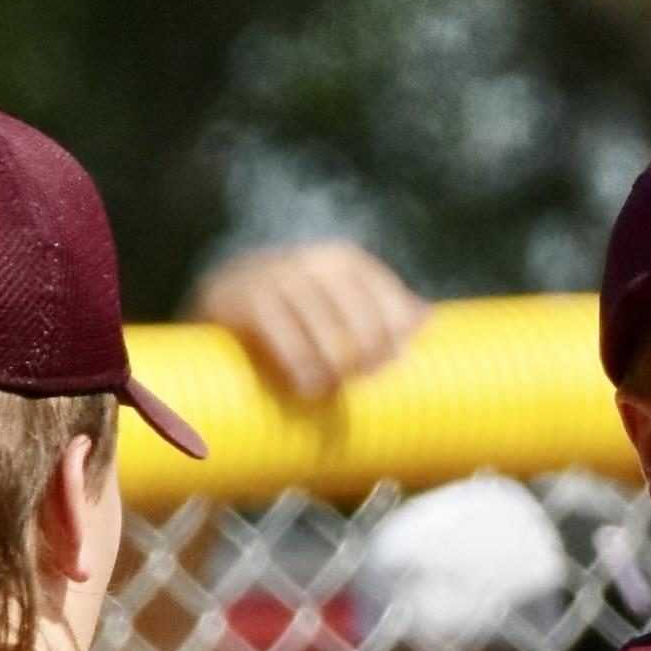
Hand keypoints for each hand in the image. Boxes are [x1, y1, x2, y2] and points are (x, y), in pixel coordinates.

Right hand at [192, 238, 430, 404]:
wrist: (222, 292)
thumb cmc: (296, 304)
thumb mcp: (338, 297)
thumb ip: (381, 306)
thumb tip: (429, 318)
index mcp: (342, 260)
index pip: (384, 295)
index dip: (394, 330)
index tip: (397, 359)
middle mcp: (312, 261)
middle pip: (358, 315)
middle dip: (368, 352)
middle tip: (366, 379)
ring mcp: (277, 277)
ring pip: (323, 328)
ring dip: (334, 365)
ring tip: (334, 390)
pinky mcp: (247, 299)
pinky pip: (284, 336)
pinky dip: (301, 366)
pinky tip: (308, 387)